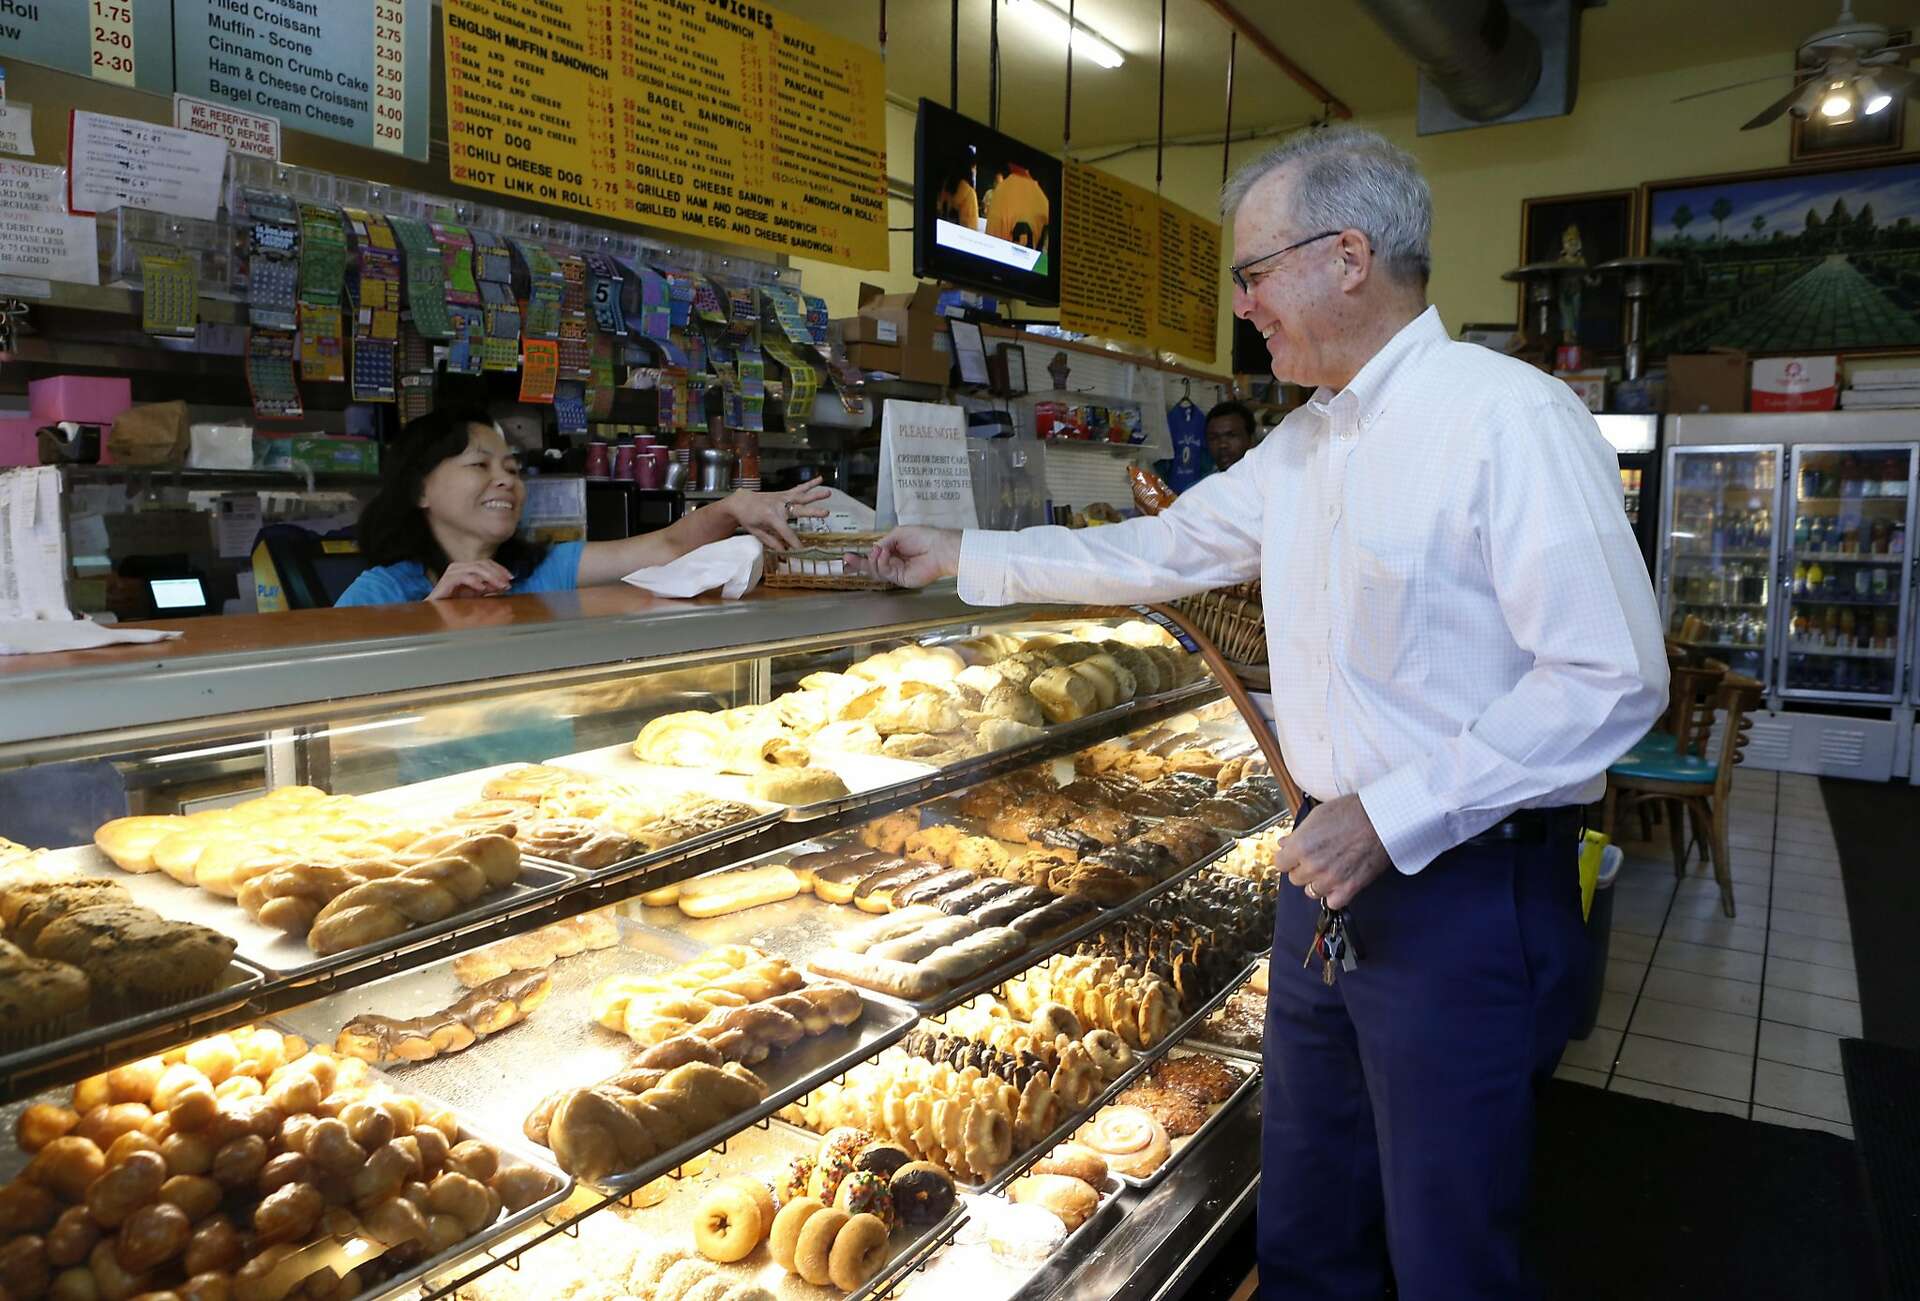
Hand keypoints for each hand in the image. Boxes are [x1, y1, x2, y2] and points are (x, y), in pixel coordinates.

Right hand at [426, 560, 512, 599]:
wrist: (436, 612)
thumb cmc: (455, 603)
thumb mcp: (477, 594)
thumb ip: (489, 588)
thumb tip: (505, 585)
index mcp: (466, 568)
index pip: (487, 563)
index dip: (500, 569)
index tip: (511, 578)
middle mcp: (459, 566)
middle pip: (483, 564)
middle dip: (497, 573)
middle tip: (507, 583)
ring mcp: (452, 572)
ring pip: (476, 568)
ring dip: (490, 577)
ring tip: (499, 586)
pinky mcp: (447, 580)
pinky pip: (463, 577)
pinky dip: (475, 581)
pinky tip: (483, 589)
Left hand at [728, 478, 830, 548]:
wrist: (740, 502)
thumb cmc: (747, 518)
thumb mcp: (756, 532)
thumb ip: (771, 541)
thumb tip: (784, 551)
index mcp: (771, 517)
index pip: (787, 532)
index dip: (795, 543)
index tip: (802, 551)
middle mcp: (779, 505)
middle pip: (799, 510)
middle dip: (813, 512)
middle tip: (825, 513)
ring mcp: (782, 498)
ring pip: (801, 496)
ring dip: (815, 494)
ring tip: (828, 492)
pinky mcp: (783, 494)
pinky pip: (798, 489)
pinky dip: (809, 484)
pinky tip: (820, 479)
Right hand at [852, 527, 962, 587]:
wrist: (938, 548)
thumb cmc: (924, 538)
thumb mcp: (898, 534)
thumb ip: (884, 542)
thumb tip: (874, 549)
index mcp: (894, 550)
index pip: (875, 555)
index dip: (862, 556)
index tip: (848, 555)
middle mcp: (894, 562)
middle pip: (872, 566)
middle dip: (859, 563)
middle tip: (847, 559)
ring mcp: (897, 572)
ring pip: (876, 570)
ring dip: (873, 560)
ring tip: (877, 551)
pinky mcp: (901, 579)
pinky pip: (885, 573)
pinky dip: (882, 563)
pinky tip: (885, 554)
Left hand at [1276, 794, 1392, 910]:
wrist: (1382, 819)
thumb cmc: (1352, 812)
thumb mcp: (1318, 815)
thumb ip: (1298, 834)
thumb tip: (1284, 844)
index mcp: (1301, 846)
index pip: (1280, 864)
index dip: (1287, 858)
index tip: (1294, 856)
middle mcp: (1312, 865)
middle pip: (1295, 878)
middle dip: (1302, 869)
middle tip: (1316, 859)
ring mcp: (1330, 879)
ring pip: (1312, 892)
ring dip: (1317, 882)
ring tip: (1329, 870)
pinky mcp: (1349, 888)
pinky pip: (1333, 902)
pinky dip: (1334, 895)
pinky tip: (1339, 882)